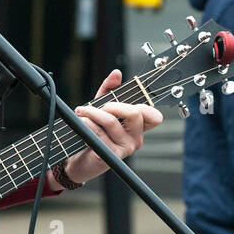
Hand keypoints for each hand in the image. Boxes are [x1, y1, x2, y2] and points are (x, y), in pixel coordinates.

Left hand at [58, 69, 163, 185]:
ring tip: (80, 111)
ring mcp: (125, 148)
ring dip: (92, 112)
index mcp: (138, 127)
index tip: (124, 101)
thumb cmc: (93, 133)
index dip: (144, 105)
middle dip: (112, 104)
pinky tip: (81, 123)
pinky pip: (99, 133)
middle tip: (99, 106)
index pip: (154, 117)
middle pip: (134, 113)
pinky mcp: (111, 155)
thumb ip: (109, 90)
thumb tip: (116, 73)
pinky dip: (87, 124)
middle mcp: (136, 139)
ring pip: (112, 121)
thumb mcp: (101, 108)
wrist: (78, 160)